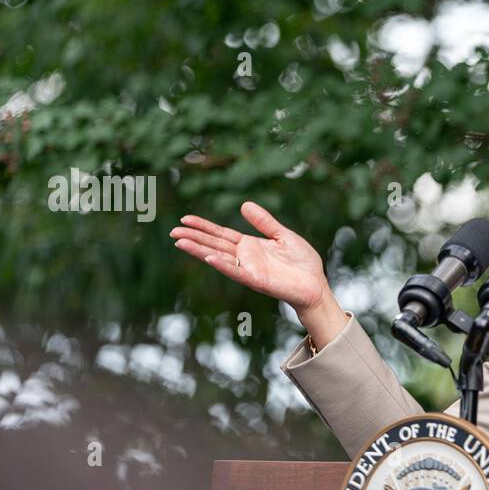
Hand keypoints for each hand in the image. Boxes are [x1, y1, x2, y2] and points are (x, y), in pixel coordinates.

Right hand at [170, 202, 347, 344]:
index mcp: (250, 246)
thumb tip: (244, 204)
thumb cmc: (302, 263)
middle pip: (214, 245)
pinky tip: (209, 258)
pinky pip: (237, 272)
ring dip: (200, 251)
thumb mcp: (283, 235)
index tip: (185, 219)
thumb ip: (264, 222)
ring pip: (219, 258)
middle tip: (173, 231)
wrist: (316, 284)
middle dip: (194, 238)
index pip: (221, 234)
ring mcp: (249, 269)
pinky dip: (223, 265)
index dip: (203, 227)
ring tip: (180, 242)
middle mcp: (245, 258)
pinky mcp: (257, 280)